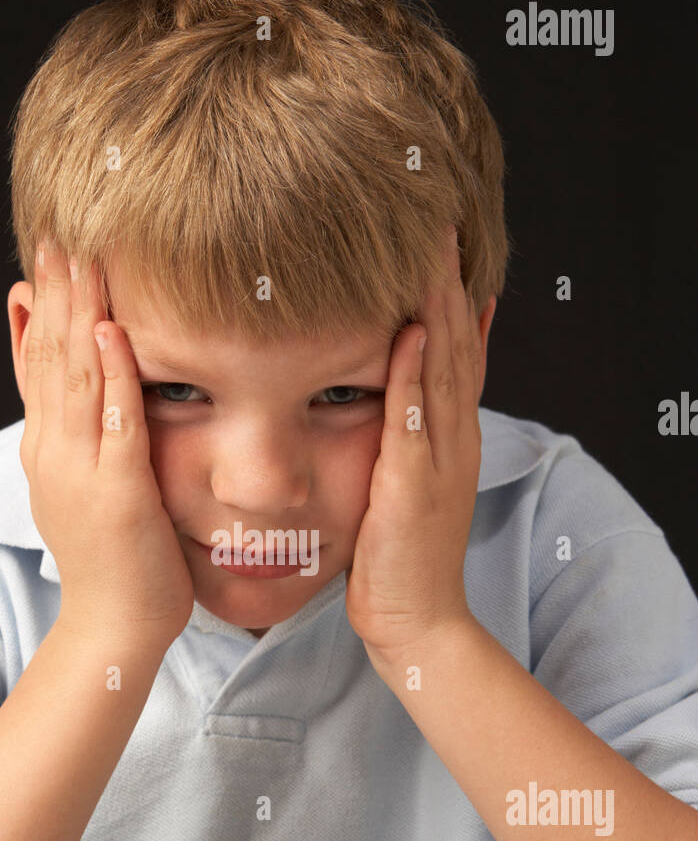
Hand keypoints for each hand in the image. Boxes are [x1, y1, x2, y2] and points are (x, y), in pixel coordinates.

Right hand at [19, 242, 193, 650]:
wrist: (113, 626)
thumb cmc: (116, 559)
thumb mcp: (85, 484)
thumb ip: (83, 432)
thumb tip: (84, 385)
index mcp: (46, 448)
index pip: (37, 361)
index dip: (42, 303)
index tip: (48, 250)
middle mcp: (53, 451)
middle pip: (49, 356)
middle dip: (56, 291)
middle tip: (60, 230)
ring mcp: (80, 470)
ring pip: (73, 377)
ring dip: (77, 313)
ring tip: (80, 257)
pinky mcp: (116, 491)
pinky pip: (114, 422)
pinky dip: (111, 375)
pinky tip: (111, 331)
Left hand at [345, 224, 481, 664]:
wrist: (416, 620)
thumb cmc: (397, 558)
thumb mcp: (401, 485)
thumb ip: (397, 438)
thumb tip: (381, 397)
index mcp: (448, 436)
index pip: (455, 348)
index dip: (450, 292)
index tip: (438, 241)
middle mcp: (453, 437)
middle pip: (459, 342)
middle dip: (450, 278)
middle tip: (442, 220)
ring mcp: (439, 459)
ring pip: (447, 367)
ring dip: (441, 305)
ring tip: (433, 248)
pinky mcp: (416, 484)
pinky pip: (418, 418)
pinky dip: (417, 373)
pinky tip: (413, 331)